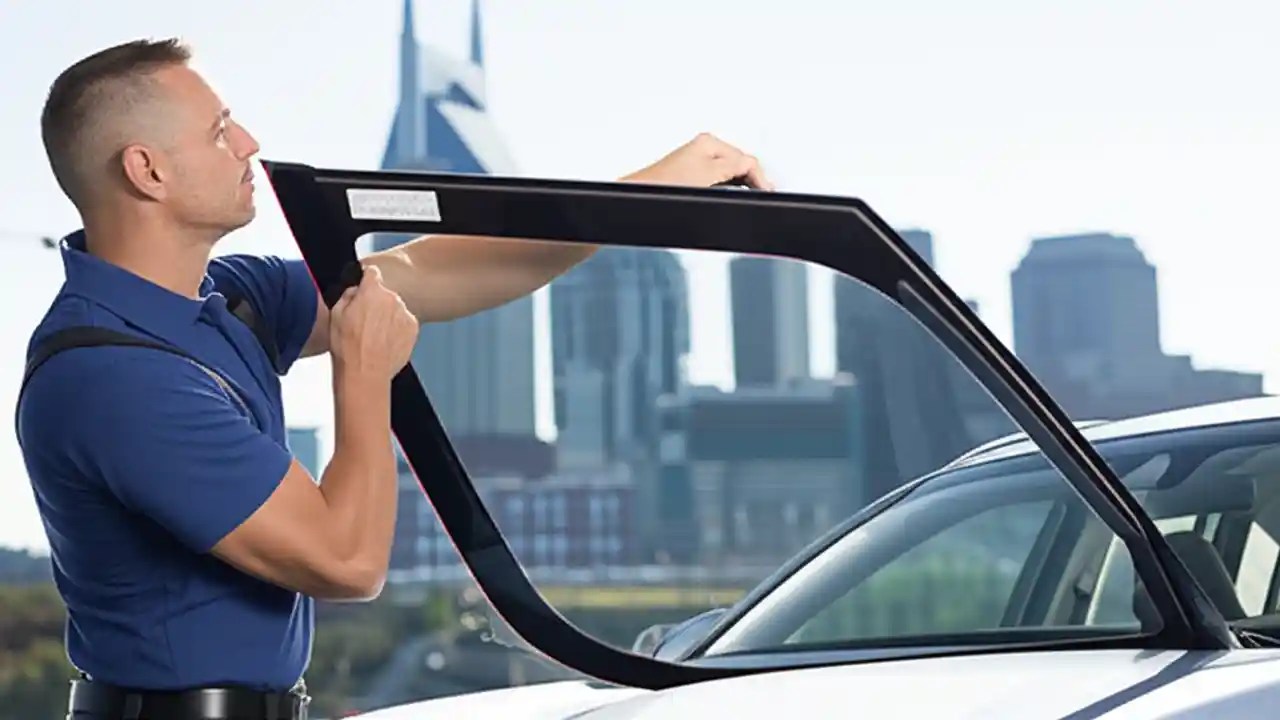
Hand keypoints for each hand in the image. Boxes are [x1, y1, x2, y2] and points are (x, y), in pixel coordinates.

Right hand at [328, 265, 418, 381]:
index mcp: (372, 291)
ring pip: (396, 310)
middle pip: (385, 295)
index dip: (367, 281)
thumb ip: (347, 295)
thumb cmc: (348, 347)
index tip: (365, 287)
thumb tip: (355, 291)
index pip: (373, 273)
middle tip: (364, 323)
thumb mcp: (335, 315)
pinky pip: (405, 324)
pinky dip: (397, 331)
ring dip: (388, 318)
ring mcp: (405, 314)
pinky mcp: (413, 330)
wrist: (364, 373)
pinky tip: (384, 344)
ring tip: (373, 338)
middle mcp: (392, 299)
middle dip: (376, 304)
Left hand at [622, 133, 774, 190]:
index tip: (768, 191)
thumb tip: (755, 170)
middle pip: (739, 162)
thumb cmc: (667, 183)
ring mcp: (697, 161)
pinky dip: (729, 185)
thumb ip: (736, 169)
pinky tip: (732, 194)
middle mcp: (703, 148)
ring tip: (753, 195)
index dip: (760, 176)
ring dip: (743, 182)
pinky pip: (719, 178)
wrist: (642, 194)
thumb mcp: (711, 175)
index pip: (746, 158)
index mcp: (709, 142)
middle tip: (764, 194)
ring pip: (730, 171)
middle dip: (753, 178)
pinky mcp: (692, 174)